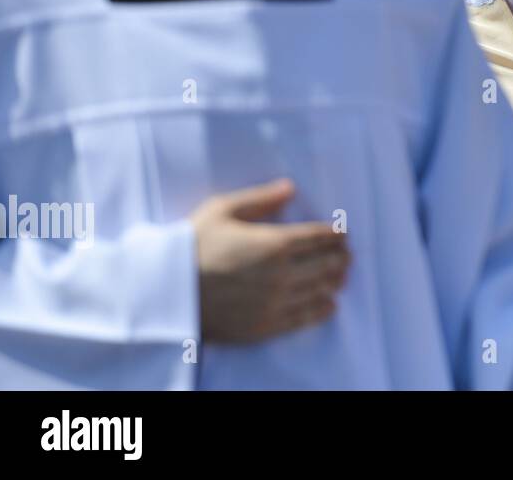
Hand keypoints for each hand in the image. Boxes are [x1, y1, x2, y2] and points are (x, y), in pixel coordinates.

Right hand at [190, 178, 350, 342]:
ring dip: (336, 281)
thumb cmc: (192, 245)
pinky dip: (323, 310)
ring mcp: (275, 302)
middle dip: (341, 257)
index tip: (343, 234)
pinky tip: (330, 305)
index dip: (336, 235)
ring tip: (342, 276)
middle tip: (347, 254)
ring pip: (320, 290)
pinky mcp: (266, 325)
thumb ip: (260, 199)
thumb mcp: (222, 210)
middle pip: (326, 264)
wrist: (165, 291)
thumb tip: (290, 187)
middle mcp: (281, 274)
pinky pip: (304, 318)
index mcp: (274, 243)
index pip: (319, 238)